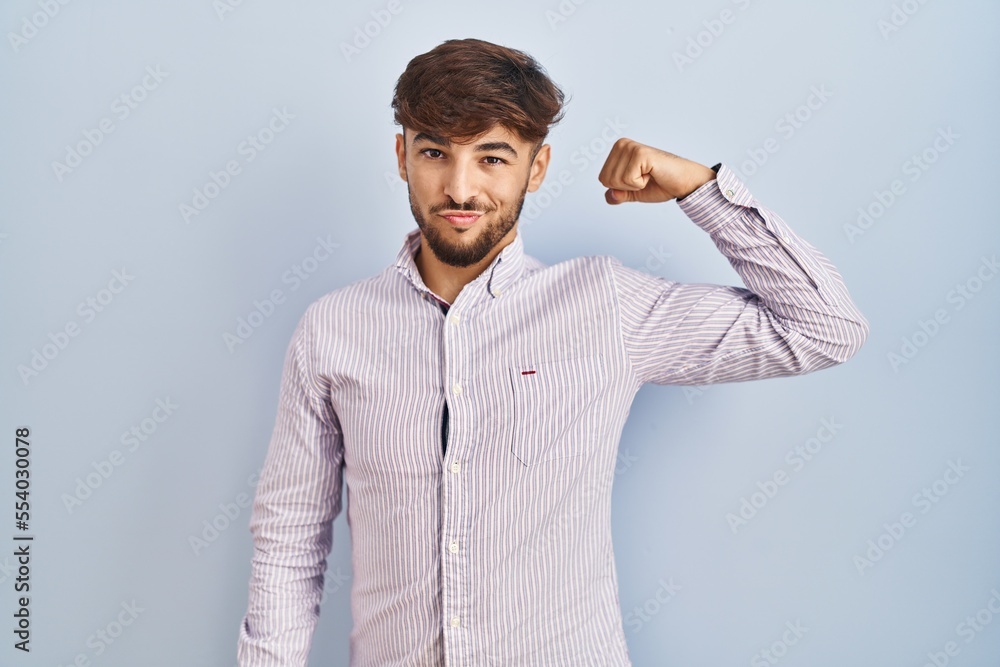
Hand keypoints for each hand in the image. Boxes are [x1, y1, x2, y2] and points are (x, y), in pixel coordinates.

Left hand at [597, 138, 715, 203]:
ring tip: (649, 175)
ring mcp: (630, 147)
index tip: (638, 180)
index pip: (603, 179)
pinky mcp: (640, 153)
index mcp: (617, 150)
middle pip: (606, 180)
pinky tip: (652, 173)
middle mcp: (622, 144)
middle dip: (626, 187)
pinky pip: (628, 180)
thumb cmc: (661, 183)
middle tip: (645, 178)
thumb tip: (610, 196)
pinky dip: (640, 184)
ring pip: (615, 181)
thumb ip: (617, 194)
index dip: (621, 188)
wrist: (683, 183)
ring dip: (634, 185)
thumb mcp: (632, 192)